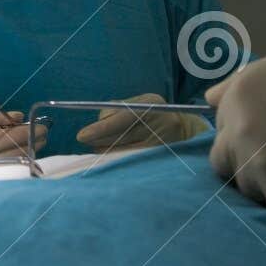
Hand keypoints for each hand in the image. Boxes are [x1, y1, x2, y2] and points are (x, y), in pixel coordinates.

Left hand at [76, 93, 211, 152]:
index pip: (122, 117)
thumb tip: (97, 125)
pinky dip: (118, 161)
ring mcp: (163, 142)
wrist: (184, 129)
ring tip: (99, 149)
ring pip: (125, 151)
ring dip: (107, 152)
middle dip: (99, 140)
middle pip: (122, 136)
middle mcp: (160, 122)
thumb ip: (116, 110)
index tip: (81, 136)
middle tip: (86, 141)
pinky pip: (133, 161)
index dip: (101, 128)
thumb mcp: (137, 103)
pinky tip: (111, 159)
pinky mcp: (162, 158)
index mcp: (150, 103)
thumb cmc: (151, 114)